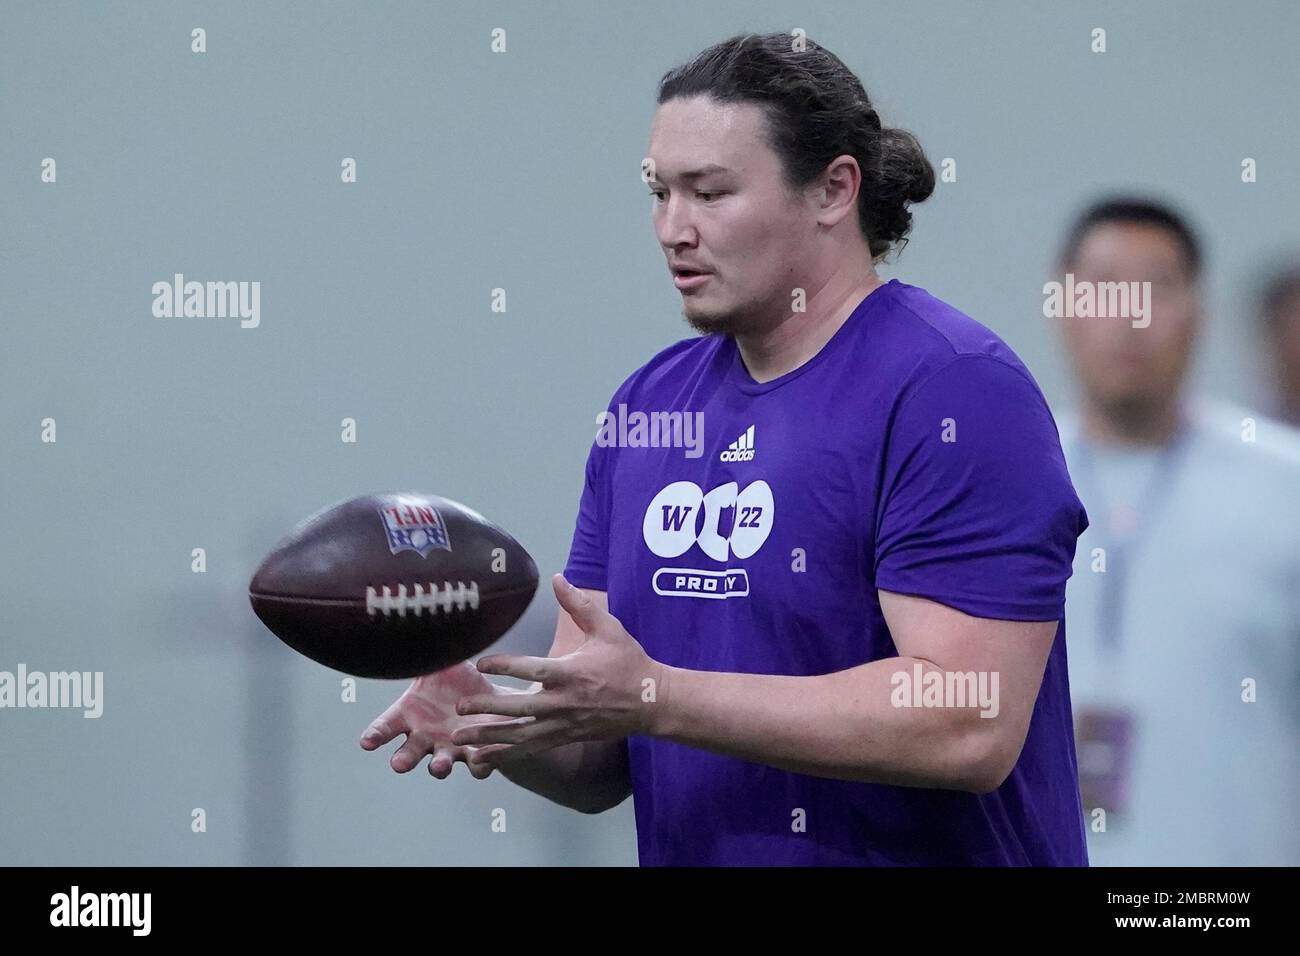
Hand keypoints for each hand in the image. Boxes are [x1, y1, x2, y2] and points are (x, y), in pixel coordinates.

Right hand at [360, 661, 515, 778]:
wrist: (490, 697)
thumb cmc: (456, 679)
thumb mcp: (442, 663)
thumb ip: (427, 655)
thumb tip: (413, 627)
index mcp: (409, 714)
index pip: (385, 727)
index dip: (375, 735)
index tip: (366, 742)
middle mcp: (424, 736)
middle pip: (408, 752)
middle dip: (403, 759)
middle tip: (399, 764)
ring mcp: (448, 747)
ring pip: (439, 763)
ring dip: (438, 766)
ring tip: (439, 765)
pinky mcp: (475, 753)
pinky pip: (476, 765)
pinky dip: (478, 764)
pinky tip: (482, 760)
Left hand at [450, 574, 668, 769]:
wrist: (652, 701)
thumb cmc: (629, 661)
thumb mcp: (608, 628)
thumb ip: (579, 604)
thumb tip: (557, 578)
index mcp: (572, 673)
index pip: (533, 670)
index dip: (505, 666)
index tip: (481, 663)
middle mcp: (565, 702)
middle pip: (520, 709)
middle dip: (488, 709)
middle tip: (459, 708)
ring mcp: (564, 724)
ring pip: (521, 735)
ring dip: (489, 737)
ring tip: (458, 739)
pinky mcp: (566, 738)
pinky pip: (531, 749)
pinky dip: (506, 755)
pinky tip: (483, 759)